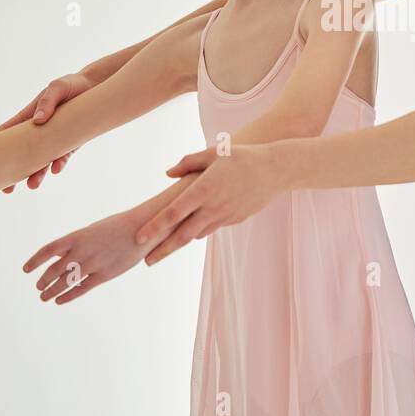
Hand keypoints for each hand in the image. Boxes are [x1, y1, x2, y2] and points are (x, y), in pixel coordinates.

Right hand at [0, 72, 93, 191]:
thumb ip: (47, 102)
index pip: (6, 133)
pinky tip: (55, 170)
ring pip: (42, 159)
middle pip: (21, 153)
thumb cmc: (71, 84)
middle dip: (13, 171)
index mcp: (28, 117)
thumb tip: (39, 120)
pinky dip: (59, 162)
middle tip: (6, 189)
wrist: (96, 87)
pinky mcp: (71, 142)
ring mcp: (55, 138)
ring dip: (36, 173)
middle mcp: (39, 130)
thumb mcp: (57, 88)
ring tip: (32, 185)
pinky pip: (63, 155)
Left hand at [22, 207, 151, 304]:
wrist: (142, 229)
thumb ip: (77, 243)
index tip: (25, 270)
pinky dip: (68, 296)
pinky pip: (82, 289)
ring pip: (65, 282)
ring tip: (44, 297)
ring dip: (52, 291)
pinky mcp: (105, 275)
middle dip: (43, 280)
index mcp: (77, 236)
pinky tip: (60, 301)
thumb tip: (61, 255)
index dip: (34, 261)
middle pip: (54, 270)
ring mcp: (93, 264)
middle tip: (38, 286)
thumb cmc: (117, 227)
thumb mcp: (93, 230)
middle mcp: (82, 251)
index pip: (48, 250)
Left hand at [137, 142, 284, 265]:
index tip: (139, 238)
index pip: (173, 213)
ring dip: (178, 245)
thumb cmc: (242, 156)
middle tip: (145, 262)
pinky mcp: (234, 219)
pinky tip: (188, 235)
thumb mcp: (214, 153)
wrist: (275, 170)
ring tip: (160, 253)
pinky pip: (212, 228)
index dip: (155, 227)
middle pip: (183, 234)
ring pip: (197, 235)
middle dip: (163, 250)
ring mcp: (224, 216)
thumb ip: (189, 162)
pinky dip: (198, 232)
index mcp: (203, 189)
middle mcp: (212, 207)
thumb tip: (168, 173)